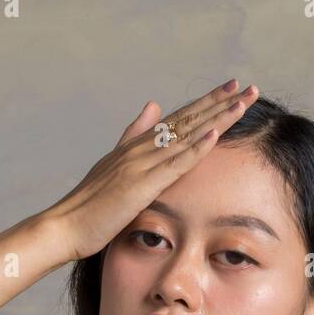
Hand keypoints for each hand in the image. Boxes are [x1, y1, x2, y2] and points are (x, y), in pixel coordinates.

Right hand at [39, 79, 258, 262]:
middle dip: (219, 102)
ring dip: (216, 118)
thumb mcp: (115, 164)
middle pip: (187, 119)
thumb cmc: (90, 205)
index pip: (179, 118)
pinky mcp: (141, 185)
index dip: (206, 103)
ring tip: (242, 103)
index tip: (231, 89)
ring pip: (186, 135)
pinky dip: (196, 147)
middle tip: (248, 87)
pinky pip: (174, 163)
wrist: (65, 226)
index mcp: (137, 145)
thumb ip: (135, 134)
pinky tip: (215, 133)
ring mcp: (140, 164)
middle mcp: (141, 148)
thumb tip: (153, 105)